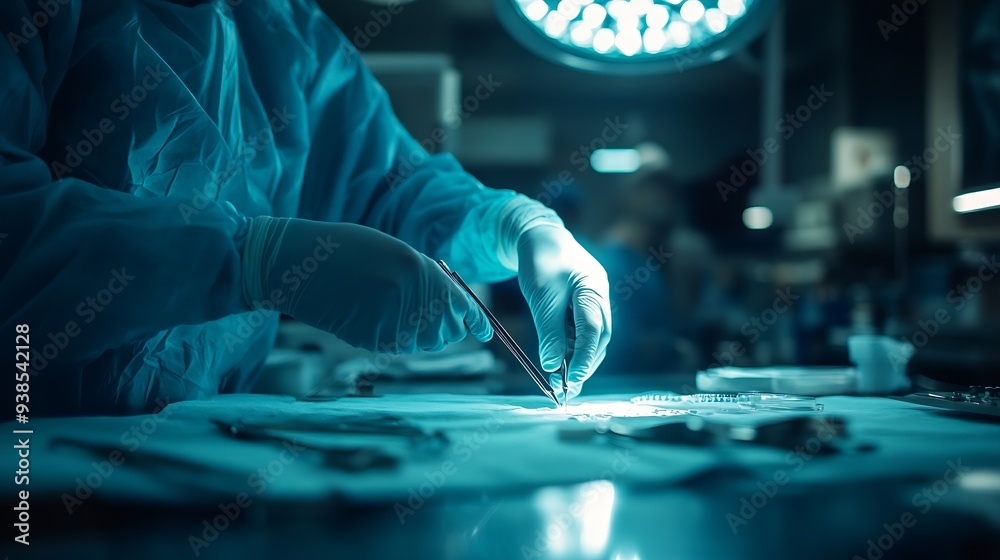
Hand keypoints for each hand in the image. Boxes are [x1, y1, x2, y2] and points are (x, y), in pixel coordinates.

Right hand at [241, 217, 492, 352]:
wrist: (300, 263)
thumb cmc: (349, 252)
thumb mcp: (395, 254)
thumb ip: (427, 278)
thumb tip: (456, 309)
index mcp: (419, 269)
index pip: (461, 305)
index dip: (476, 321)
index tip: (485, 332)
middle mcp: (410, 296)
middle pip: (447, 331)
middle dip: (445, 327)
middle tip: (428, 315)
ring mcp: (390, 320)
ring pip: (423, 342)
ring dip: (418, 333)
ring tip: (392, 309)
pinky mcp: (371, 339)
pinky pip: (397, 347)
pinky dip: (394, 338)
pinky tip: (374, 317)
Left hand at [516, 225, 611, 399]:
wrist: (537, 236)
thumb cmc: (539, 260)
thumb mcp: (541, 297)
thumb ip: (549, 332)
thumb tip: (551, 366)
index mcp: (593, 288)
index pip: (593, 330)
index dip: (583, 358)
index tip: (570, 381)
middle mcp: (599, 295)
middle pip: (599, 337)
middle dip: (585, 364)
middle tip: (567, 388)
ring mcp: (594, 299)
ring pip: (593, 337)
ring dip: (579, 359)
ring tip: (562, 381)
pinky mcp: (584, 304)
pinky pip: (583, 330)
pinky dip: (573, 347)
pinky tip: (561, 361)